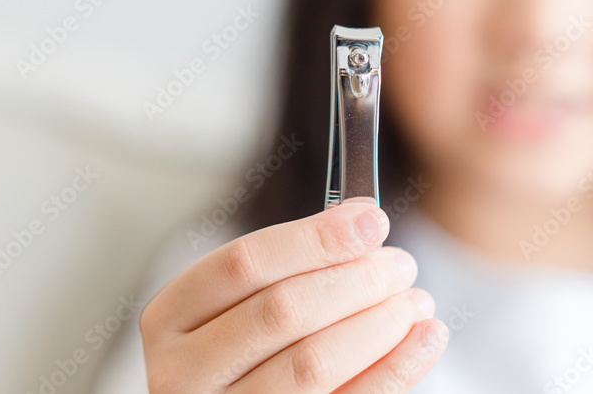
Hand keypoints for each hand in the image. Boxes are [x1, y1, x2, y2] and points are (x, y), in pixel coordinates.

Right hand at [139, 199, 447, 391]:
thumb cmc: (243, 350)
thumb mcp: (238, 304)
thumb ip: (287, 265)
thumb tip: (362, 219)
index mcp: (168, 318)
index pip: (243, 264)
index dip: (313, 238)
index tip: (370, 219)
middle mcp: (180, 374)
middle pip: (281, 311)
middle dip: (355, 280)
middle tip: (401, 264)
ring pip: (312, 364)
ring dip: (379, 324)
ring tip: (416, 300)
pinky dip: (395, 370)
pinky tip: (424, 340)